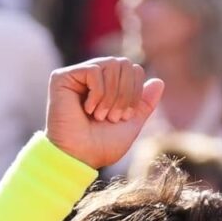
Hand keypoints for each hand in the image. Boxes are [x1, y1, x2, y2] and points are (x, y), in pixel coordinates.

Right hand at [45, 57, 163, 169]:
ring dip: (112, 96)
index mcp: (108, 87)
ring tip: (100, 116)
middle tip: (113, 117)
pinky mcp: (62, 77)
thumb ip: (144, 104)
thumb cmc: (101, 146)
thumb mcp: (131, 124)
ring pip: (111, 64)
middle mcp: (92, 77)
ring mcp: (77, 75)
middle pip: (124, 63)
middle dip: (125, 93)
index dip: (136, 91)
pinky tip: (87, 110)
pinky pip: (94, 70)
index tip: (125, 117)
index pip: (134, 70)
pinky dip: (98, 93)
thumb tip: (159, 81)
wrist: (78, 157)